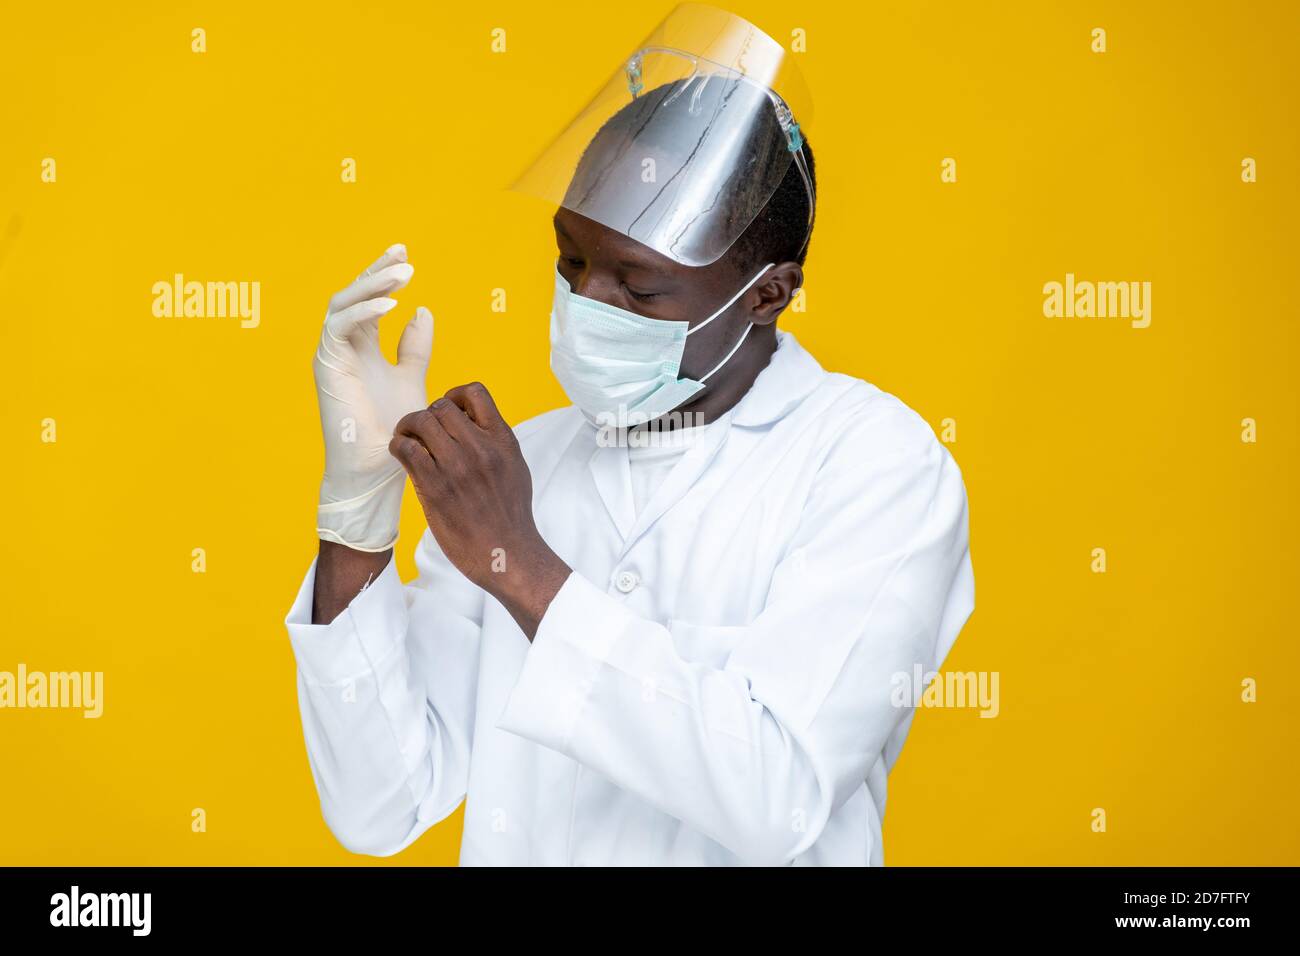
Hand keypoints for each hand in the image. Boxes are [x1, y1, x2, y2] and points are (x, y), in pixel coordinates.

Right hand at [314, 244, 432, 551]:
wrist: (377, 467)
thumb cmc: (393, 428)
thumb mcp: (412, 377)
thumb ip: (414, 346)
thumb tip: (422, 310)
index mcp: (362, 346)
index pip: (370, 300)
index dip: (384, 276)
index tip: (406, 256)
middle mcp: (344, 346)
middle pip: (354, 295)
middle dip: (377, 271)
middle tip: (402, 252)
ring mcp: (332, 354)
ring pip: (343, 305)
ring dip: (371, 285)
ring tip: (402, 273)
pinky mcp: (326, 365)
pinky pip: (339, 327)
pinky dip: (364, 312)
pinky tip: (390, 305)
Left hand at [389, 383, 570, 637]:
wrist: (508, 552)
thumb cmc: (510, 514)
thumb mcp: (515, 467)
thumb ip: (495, 442)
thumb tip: (470, 424)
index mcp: (503, 440)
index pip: (475, 392)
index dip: (454, 395)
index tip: (448, 411)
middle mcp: (481, 448)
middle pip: (441, 406)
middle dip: (427, 415)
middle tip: (421, 431)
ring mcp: (457, 467)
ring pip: (421, 422)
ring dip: (408, 428)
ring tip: (406, 440)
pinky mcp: (435, 487)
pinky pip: (406, 449)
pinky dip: (398, 446)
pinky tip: (401, 455)